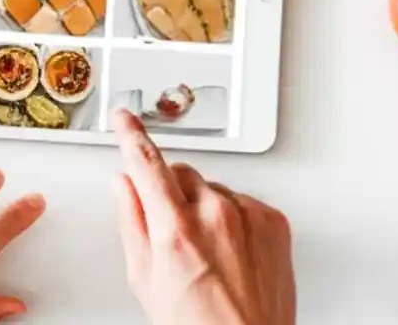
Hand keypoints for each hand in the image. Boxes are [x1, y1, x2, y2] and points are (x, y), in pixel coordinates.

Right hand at [111, 110, 295, 324]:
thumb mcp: (145, 279)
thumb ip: (131, 222)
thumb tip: (123, 186)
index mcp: (175, 228)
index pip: (146, 162)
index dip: (130, 134)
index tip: (124, 118)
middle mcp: (214, 214)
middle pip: (181, 173)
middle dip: (170, 191)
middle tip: (171, 230)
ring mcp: (249, 215)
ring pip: (213, 187)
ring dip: (204, 206)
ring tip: (206, 251)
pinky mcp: (274, 220)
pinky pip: (243, 202)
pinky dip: (233, 217)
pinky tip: (230, 251)